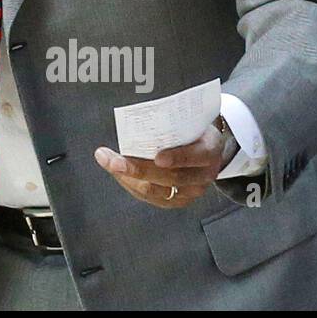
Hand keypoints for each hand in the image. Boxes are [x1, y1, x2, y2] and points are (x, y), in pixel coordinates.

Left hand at [95, 123, 235, 208]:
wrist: (208, 150)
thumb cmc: (193, 130)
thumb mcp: (191, 121)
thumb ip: (172, 121)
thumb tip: (138, 116)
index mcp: (209, 151)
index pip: (196, 156)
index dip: (178, 158)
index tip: (158, 158)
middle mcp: (203, 175)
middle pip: (171, 177)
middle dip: (139, 170)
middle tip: (113, 160)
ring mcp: (191, 191)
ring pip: (157, 190)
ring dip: (127, 177)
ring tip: (106, 161)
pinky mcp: (177, 201)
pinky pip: (150, 196)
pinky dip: (130, 184)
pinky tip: (115, 171)